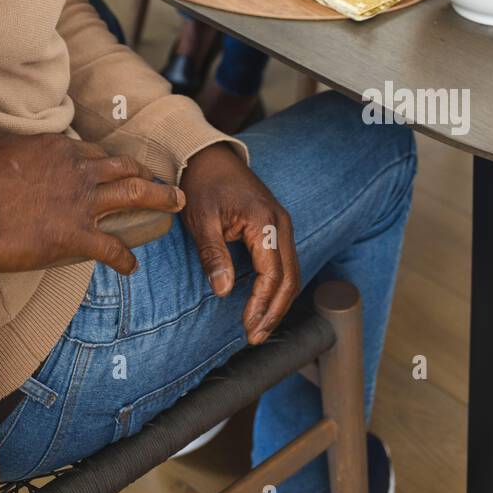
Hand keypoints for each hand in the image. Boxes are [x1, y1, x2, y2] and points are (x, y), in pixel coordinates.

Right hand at [0, 134, 184, 274]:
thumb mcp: (2, 152)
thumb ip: (20, 157)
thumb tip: (14, 164)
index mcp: (58, 149)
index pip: (96, 153)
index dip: (113, 162)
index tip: (121, 169)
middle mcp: (77, 169)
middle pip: (125, 167)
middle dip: (148, 174)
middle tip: (165, 183)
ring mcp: (79, 201)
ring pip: (134, 194)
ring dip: (160, 198)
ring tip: (176, 204)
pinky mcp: (74, 234)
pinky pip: (111, 247)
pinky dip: (125, 258)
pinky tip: (131, 267)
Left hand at [180, 143, 299, 343]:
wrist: (207, 155)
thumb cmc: (202, 185)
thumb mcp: (201, 220)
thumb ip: (214, 255)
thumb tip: (223, 292)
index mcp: (265, 222)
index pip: (272, 275)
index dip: (262, 305)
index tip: (248, 328)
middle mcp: (281, 223)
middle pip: (289, 279)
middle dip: (274, 311)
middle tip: (255, 337)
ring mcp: (282, 224)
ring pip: (291, 273)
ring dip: (278, 302)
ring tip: (259, 327)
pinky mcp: (276, 226)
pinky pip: (285, 263)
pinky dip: (277, 286)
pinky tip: (263, 303)